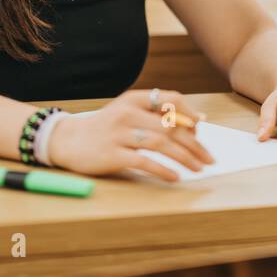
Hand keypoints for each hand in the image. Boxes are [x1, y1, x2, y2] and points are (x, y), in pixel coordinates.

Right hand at [46, 89, 215, 181]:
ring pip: (161, 143)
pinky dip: (163, 170)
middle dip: (195, 143)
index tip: (202, 127)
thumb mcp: (127, 112)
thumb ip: (155, 114)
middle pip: (171, 126)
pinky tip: (175, 177)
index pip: (171, 99)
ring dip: (184, 157)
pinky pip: (144, 162)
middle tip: (209, 158)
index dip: (190, 113)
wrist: (67, 140)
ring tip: (198, 169)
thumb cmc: (104, 127)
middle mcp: (128, 113)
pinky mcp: (112, 154)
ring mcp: (119, 133)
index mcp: (134, 99)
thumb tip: (196, 121)